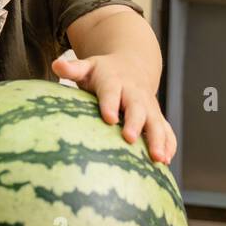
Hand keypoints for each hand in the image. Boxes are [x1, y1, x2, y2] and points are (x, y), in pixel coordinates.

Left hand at [51, 53, 176, 163]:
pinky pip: (166, 130)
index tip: (109, 118)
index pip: (111, 92)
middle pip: (137, 108)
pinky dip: (169, 144)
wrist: (132, 66)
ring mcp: (148, 106)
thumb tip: (57, 65)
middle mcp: (134, 94)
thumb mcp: (88, 67)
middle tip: (130, 138)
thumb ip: (73, 68)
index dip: (110, 104)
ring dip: (158, 139)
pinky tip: (166, 161)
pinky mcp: (157, 117)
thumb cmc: (103, 73)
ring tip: (158, 158)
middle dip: (136, 123)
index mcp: (114, 82)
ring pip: (156, 122)